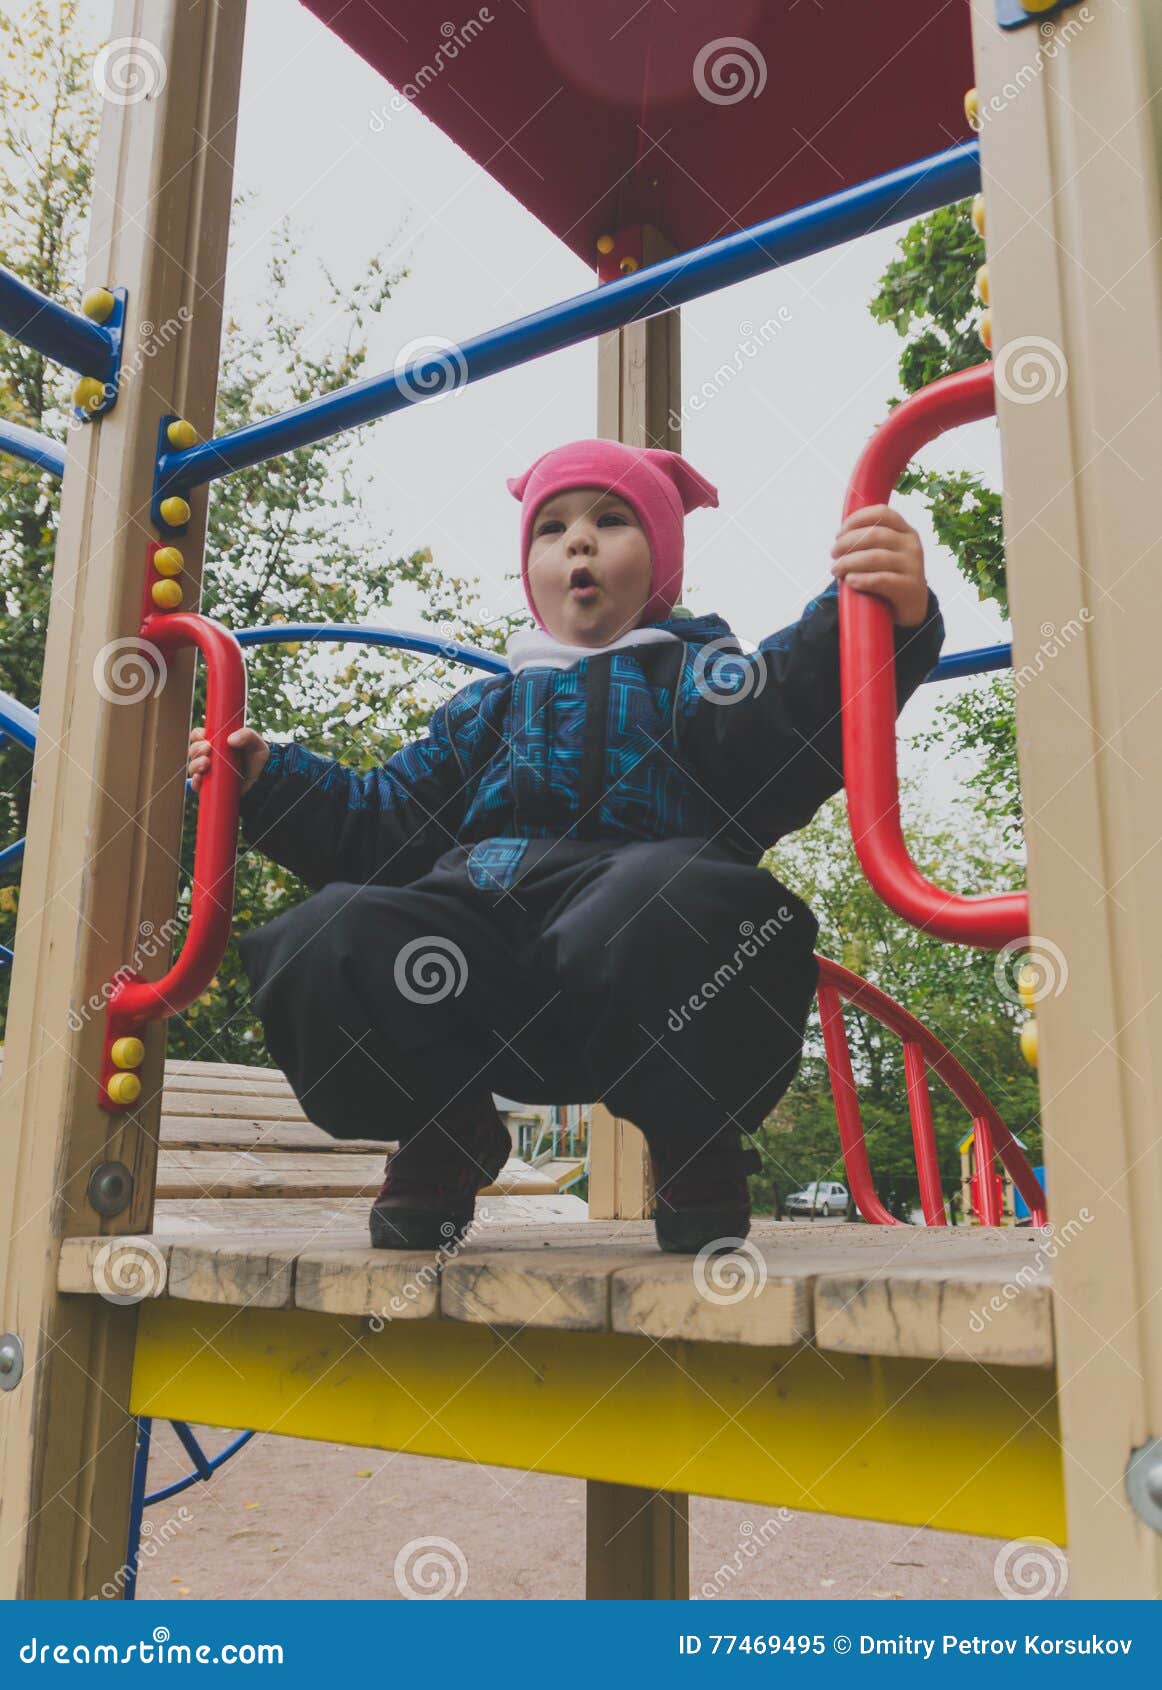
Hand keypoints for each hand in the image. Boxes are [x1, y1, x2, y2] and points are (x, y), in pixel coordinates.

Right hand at [188, 724, 268, 795]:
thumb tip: (230, 740)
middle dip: (197, 749)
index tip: (205, 736)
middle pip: (193, 751)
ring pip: (192, 767)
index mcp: (215, 743)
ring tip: (206, 763)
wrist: (263, 781)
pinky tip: (199, 778)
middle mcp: (208, 757)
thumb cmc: (257, 759)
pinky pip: (196, 785)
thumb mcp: (256, 744)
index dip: (198, 735)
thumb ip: (247, 735)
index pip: (198, 736)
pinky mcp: (209, 787)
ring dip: (195, 764)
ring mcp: (208, 772)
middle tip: (208, 748)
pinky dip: (195, 781)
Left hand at [830, 505, 929, 627]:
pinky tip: (850, 581)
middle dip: (847, 543)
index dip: (857, 519)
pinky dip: (862, 579)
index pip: (882, 513)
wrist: (910, 606)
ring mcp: (913, 565)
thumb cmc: (888, 576)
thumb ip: (867, 542)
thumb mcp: (884, 554)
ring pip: (875, 557)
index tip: (839, 533)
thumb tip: (839, 537)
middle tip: (833, 554)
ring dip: (849, 562)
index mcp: (905, 531)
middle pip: (875, 535)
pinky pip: (882, 579)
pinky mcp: (909, 587)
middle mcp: (911, 545)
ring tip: (836, 570)